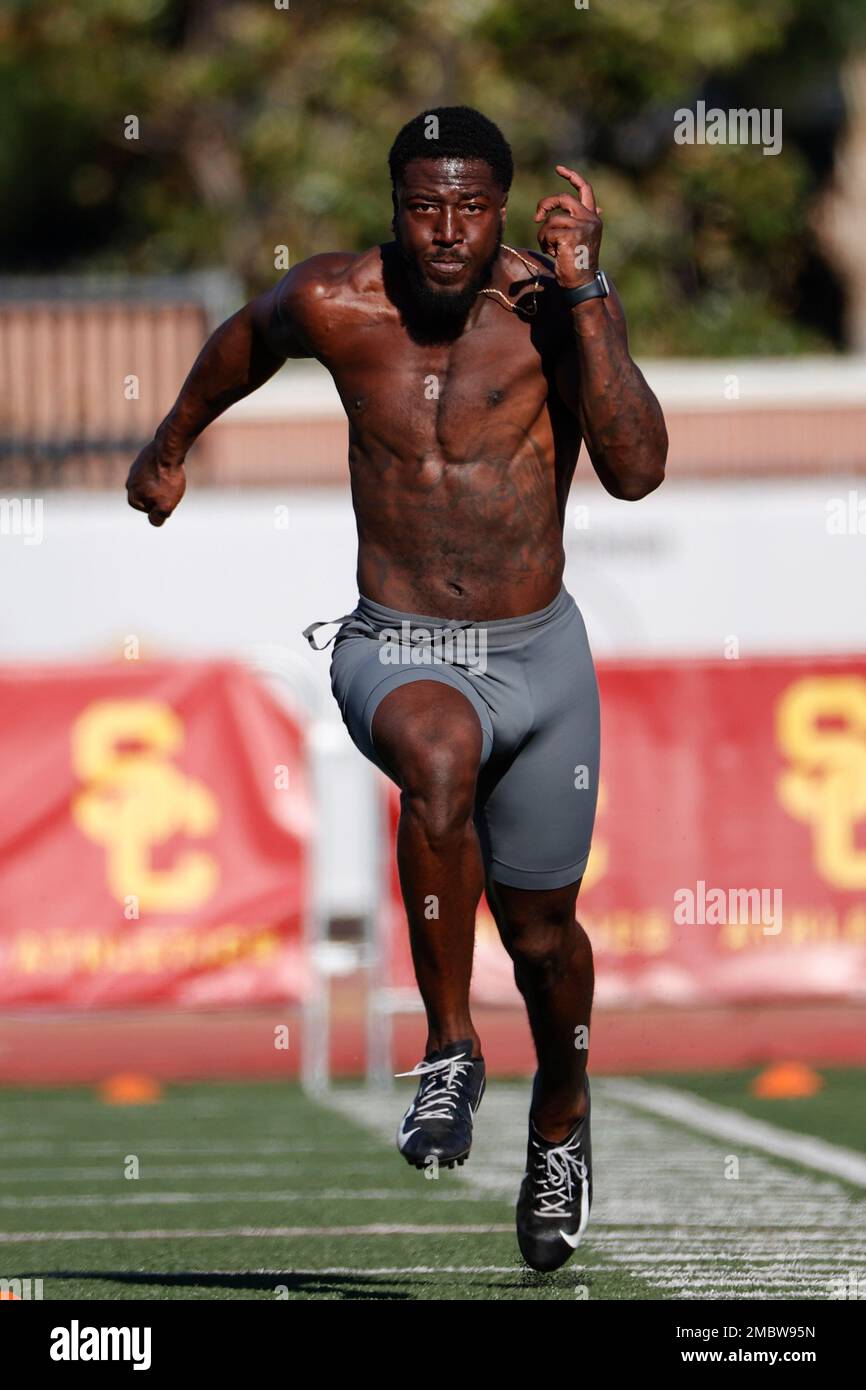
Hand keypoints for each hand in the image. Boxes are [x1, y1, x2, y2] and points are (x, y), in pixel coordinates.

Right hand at [126, 438, 185, 526]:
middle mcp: (129, 483)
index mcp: (131, 496)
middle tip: (170, 486)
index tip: (167, 495)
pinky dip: (163, 471)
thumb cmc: (167, 479)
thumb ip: (158, 518)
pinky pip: (156, 470)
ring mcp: (135, 470)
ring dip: (163, 482)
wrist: (167, 450)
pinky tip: (169, 466)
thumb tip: (153, 521)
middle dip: (162, 494)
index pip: (150, 511)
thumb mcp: (165, 505)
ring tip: (170, 476)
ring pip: (154, 483)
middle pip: (152, 497)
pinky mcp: (144, 458)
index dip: (163, 506)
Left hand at [534, 165, 602, 289]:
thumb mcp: (582, 238)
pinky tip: (552, 253)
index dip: (571, 176)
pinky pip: (547, 232)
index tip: (558, 169)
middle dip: (545, 205)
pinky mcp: (571, 236)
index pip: (585, 189)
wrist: (581, 284)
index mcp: (593, 217)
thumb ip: (585, 221)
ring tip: (549, 248)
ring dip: (544, 235)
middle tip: (536, 218)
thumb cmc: (578, 263)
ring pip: (551, 220)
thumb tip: (600, 207)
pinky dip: (544, 243)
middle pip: (562, 199)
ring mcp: (582, 227)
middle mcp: (590, 219)